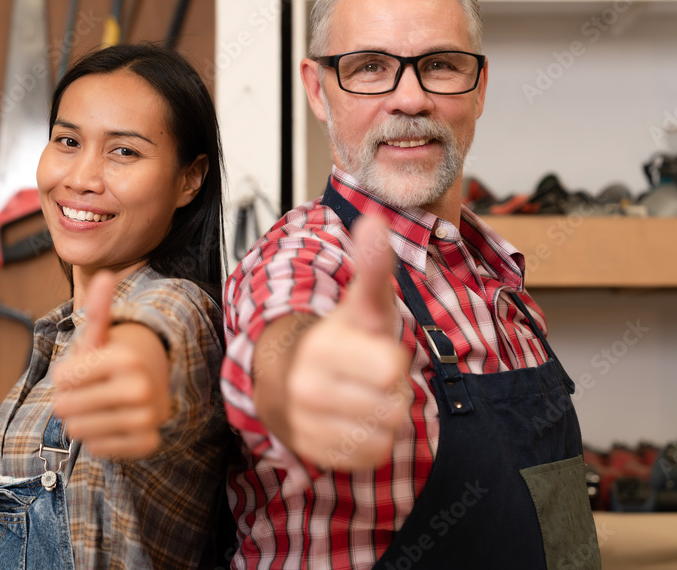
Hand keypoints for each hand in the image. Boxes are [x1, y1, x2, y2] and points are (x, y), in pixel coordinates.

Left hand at [52, 271, 171, 457]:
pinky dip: (99, 438)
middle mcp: (140, 387)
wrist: (154, 386)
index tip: (84, 370)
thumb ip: (99, 310)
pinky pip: (97, 449)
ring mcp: (146, 417)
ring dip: (82, 420)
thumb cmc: (115, 362)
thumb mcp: (102, 337)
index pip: (61, 378)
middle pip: (65, 407)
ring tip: (101, 407)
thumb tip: (104, 274)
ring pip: (78, 431)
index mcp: (127, 357)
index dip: (65, 375)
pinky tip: (113, 423)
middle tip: (91, 391)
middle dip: (70, 399)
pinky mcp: (147, 443)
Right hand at [284, 215, 409, 470]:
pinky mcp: (313, 454)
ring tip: (362, 397)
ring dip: (384, 417)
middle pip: (395, 405)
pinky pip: (371, 456)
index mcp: (323, 348)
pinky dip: (373, 441)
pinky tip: (356, 419)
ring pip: (386, 434)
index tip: (375, 351)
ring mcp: (307, 425)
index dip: (394, 360)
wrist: (281, 375)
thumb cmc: (334, 337)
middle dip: (391, 391)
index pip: (393, 369)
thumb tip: (375, 220)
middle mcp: (308, 388)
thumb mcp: (359, 303)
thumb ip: (372, 266)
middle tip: (369, 377)